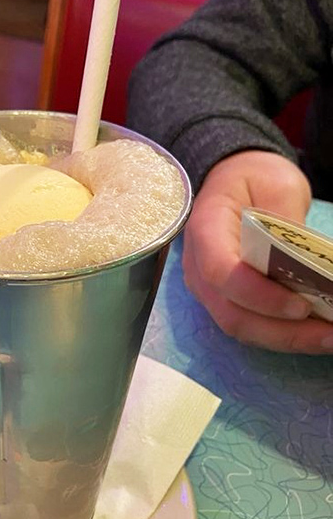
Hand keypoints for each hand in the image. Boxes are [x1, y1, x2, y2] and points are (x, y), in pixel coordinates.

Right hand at [181, 150, 332, 352]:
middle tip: (331, 334)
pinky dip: (284, 334)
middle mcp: (198, 268)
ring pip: (242, 327)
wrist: (232, 181)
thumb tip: (304, 263)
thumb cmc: (252, 178)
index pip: (220, 272)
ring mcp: (209, 289)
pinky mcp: (226, 300)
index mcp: (204, 231)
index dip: (258, 295)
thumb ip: (285, 222)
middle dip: (283, 331)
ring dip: (287, 339)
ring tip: (329, 338)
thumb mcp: (277, 184)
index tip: (302, 305)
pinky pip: (251, 325)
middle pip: (232, 314)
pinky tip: (315, 333)